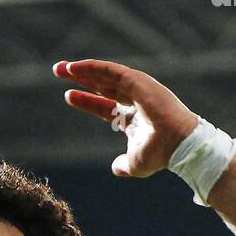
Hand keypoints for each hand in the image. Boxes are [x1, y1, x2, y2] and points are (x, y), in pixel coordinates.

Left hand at [53, 59, 198, 177]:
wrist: (177, 145)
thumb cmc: (160, 154)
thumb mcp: (134, 163)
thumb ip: (123, 165)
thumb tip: (115, 168)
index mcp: (132, 117)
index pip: (104, 105)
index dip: (86, 100)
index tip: (68, 96)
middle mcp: (133, 100)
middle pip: (101, 85)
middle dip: (80, 79)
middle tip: (58, 71)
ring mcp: (136, 88)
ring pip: (104, 74)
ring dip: (82, 70)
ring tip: (61, 67)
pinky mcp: (137, 80)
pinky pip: (109, 70)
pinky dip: (91, 67)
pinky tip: (73, 67)